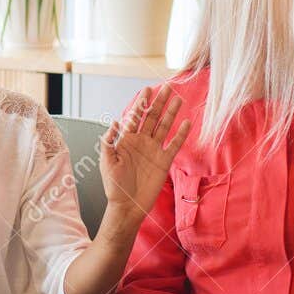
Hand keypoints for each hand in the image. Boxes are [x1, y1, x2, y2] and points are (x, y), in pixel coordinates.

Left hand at [99, 85, 189, 222]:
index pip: (135, 117)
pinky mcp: (164, 161)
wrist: (127, 205)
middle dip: (159, 102)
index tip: (147, 90)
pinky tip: (186, 123)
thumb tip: (114, 122)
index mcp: (127, 140)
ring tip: (178, 99)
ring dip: (171, 113)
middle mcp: (142, 142)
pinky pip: (174, 145)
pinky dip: (181, 134)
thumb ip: (109, 142)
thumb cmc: (114, 185)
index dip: (141, 103)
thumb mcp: (107, 163)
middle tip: (166, 87)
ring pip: (164, 127)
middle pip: (152, 117)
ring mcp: (154, 150)